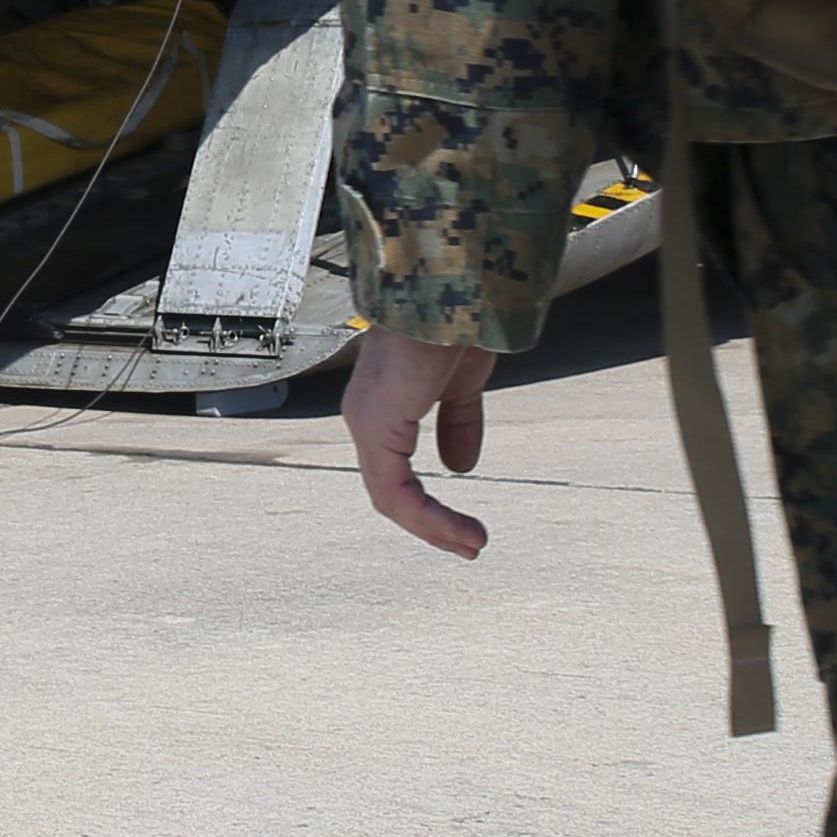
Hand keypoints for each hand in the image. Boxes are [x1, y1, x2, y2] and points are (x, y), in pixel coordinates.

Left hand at [344, 330, 496, 558]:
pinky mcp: (376, 426)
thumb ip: (458, 425)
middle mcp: (366, 417)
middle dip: (432, 525)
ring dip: (433, 528)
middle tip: (469, 545)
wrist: (456, 291)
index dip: (431, 506)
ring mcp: (366, 422)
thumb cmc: (456, 323)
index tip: (468, 527)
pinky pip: (395, 491)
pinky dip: (428, 517)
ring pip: (391, 499)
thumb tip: (460, 468)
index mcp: (383, 406)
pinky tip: (458, 528)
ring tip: (470, 543)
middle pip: (391, 492)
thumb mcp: (463, 385)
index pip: (396, 473)